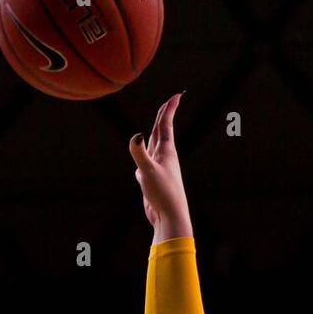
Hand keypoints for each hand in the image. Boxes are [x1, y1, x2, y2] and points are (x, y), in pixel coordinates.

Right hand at [129, 93, 192, 243]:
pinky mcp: (152, 182)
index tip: (176, 96)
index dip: (169, 109)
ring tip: (155, 127)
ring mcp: (158, 170)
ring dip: (153, 136)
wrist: (169, 218)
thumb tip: (136, 136)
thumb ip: (140, 154)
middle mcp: (163, 158)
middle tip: (168, 104)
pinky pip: (145, 166)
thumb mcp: (148, 172)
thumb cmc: (163, 194)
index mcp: (166, 152)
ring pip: (153, 148)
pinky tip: (139, 167)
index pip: (165, 125)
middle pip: (160, 133)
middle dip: (163, 117)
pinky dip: (142, 161)